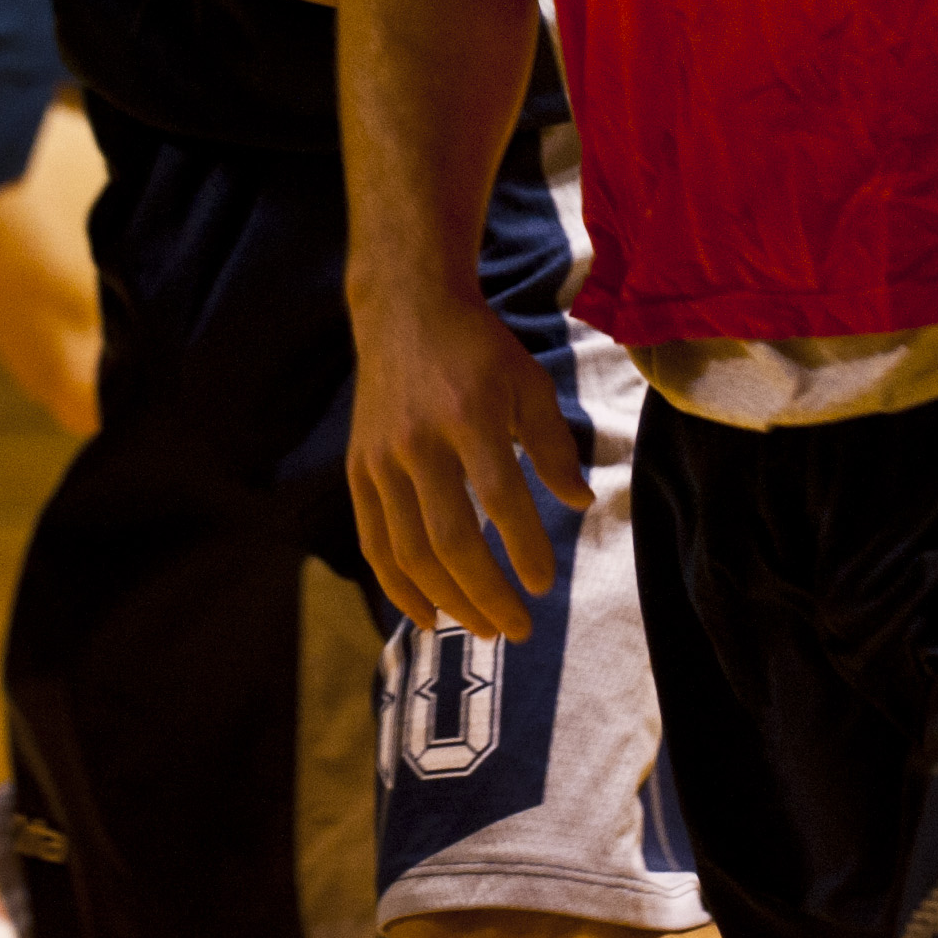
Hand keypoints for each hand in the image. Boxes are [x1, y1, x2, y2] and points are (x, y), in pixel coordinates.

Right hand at [345, 277, 577, 643]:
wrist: (404, 308)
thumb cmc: (478, 349)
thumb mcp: (529, 382)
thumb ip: (554, 445)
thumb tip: (580, 502)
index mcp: (470, 416)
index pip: (500, 498)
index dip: (524, 549)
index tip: (544, 585)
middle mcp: (419, 441)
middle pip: (450, 538)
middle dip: (485, 594)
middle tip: (518, 629)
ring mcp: (381, 459)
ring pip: (409, 550)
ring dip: (447, 600)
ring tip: (482, 629)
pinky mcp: (357, 470)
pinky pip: (374, 542)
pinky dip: (398, 586)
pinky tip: (427, 615)